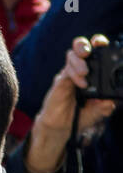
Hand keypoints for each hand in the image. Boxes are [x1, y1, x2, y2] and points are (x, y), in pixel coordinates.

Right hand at [25, 36, 116, 172]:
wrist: (62, 127)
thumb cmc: (80, 116)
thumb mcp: (101, 110)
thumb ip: (108, 102)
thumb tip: (112, 98)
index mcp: (91, 73)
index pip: (94, 53)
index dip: (99, 45)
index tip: (104, 44)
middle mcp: (78, 70)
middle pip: (80, 47)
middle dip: (85, 44)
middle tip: (92, 49)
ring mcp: (68, 75)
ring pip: (72, 55)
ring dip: (80, 61)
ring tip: (86, 73)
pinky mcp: (60, 82)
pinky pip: (66, 71)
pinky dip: (74, 74)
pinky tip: (81, 84)